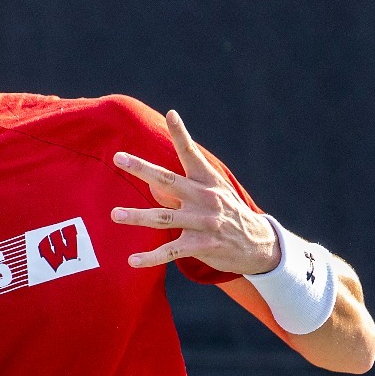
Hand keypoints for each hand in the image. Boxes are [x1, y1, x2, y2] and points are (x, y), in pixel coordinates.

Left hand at [111, 111, 280, 275]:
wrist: (259, 245)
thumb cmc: (229, 214)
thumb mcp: (215, 193)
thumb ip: (185, 187)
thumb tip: (153, 183)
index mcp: (208, 181)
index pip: (191, 153)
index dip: (181, 134)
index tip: (171, 114)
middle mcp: (205, 198)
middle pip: (168, 181)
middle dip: (142, 169)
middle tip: (118, 158)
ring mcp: (203, 222)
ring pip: (163, 218)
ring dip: (137, 216)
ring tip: (115, 214)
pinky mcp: (201, 245)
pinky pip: (171, 251)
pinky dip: (150, 257)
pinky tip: (132, 261)